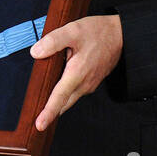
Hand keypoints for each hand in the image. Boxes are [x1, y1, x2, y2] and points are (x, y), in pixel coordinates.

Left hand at [30, 14, 122, 131]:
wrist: (121, 35)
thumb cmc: (98, 32)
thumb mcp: (73, 30)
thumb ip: (53, 41)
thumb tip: (35, 53)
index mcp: (78, 73)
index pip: (60, 97)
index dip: (48, 112)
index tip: (39, 125)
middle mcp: (84, 83)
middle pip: (64, 103)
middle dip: (50, 113)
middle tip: (35, 119)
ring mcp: (89, 84)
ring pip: (70, 98)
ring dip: (58, 103)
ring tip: (42, 107)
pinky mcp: (91, 82)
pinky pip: (75, 92)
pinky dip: (65, 94)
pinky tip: (58, 88)